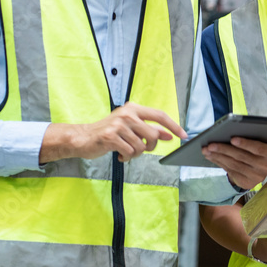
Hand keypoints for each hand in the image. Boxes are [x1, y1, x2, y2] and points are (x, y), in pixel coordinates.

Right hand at [41, 102, 185, 163]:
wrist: (82, 138)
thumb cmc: (109, 133)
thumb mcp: (131, 128)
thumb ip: (150, 130)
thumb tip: (169, 135)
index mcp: (134, 108)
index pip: (160, 115)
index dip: (174, 126)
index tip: (184, 135)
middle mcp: (127, 113)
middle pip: (154, 135)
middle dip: (150, 147)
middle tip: (140, 149)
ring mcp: (118, 124)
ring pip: (142, 146)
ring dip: (136, 154)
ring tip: (125, 151)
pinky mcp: (111, 136)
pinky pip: (130, 152)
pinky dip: (126, 157)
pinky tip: (118, 154)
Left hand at [202, 138, 266, 189]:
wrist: (260, 167)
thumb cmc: (261, 146)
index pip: (259, 148)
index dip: (245, 143)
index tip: (232, 138)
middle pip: (242, 157)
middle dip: (225, 149)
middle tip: (211, 143)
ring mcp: (257, 176)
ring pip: (234, 164)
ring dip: (218, 156)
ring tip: (207, 149)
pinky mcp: (247, 182)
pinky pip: (230, 171)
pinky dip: (218, 162)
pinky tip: (210, 155)